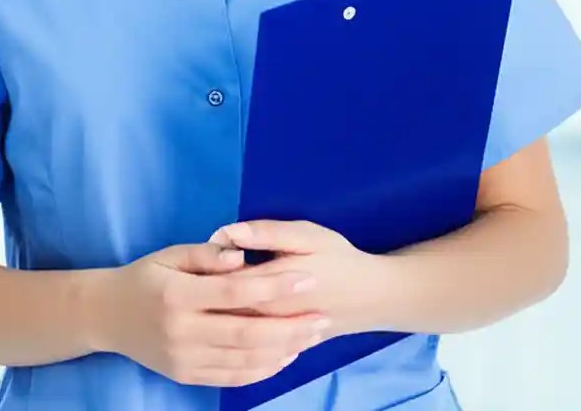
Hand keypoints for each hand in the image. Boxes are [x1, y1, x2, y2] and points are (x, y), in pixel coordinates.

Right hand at [86, 242, 331, 386]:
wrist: (105, 316)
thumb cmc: (143, 278)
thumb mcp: (169, 255)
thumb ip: (207, 255)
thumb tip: (243, 256)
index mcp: (177, 295)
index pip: (235, 292)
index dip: (274, 286)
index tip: (307, 279)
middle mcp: (181, 331)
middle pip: (247, 333)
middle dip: (291, 327)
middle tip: (323, 318)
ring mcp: (184, 358)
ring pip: (244, 360)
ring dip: (284, 351)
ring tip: (311, 337)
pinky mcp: (186, 375)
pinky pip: (232, 377)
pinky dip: (263, 369)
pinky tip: (285, 356)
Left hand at [210, 221, 393, 336]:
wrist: (372, 297)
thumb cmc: (338, 260)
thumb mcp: (306, 236)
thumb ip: (265, 234)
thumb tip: (226, 232)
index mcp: (269, 288)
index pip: (220, 281)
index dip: (208, 265)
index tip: (212, 251)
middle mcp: (266, 319)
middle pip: (218, 308)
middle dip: (208, 289)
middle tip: (211, 271)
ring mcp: (271, 339)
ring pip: (228, 330)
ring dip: (216, 311)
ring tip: (220, 291)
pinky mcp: (277, 348)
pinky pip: (244, 347)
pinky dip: (231, 331)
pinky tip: (233, 313)